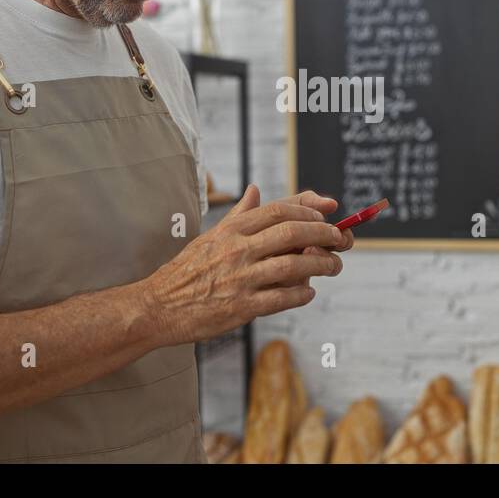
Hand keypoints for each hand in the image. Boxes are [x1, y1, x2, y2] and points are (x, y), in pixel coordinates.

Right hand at [141, 185, 351, 344]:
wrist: (159, 306)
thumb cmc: (187, 271)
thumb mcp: (210, 236)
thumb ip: (238, 214)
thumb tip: (255, 190)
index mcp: (232, 230)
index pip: (279, 210)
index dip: (309, 210)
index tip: (328, 213)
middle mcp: (238, 250)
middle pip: (293, 233)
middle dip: (325, 234)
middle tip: (340, 239)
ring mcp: (241, 278)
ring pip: (295, 266)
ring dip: (322, 265)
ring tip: (334, 267)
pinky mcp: (242, 307)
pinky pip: (282, 298)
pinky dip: (302, 294)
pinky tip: (308, 292)